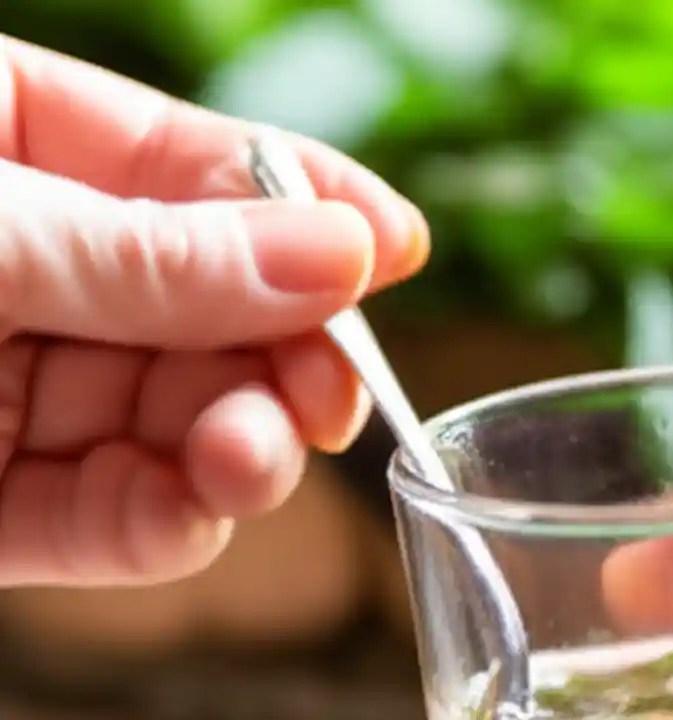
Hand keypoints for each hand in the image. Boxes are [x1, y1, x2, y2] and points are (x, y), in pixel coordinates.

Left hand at [0, 37, 427, 585]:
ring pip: (168, 417)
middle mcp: (22, 264)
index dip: (305, 203)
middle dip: (274, 356)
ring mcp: (0, 383)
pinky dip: (158, 525)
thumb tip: (342, 253)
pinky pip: (96, 516)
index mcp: (2, 143)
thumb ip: (156, 257)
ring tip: (248, 463)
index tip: (398, 249)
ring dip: (232, 450)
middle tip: (323, 395)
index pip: (188, 164)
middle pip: (202, 306)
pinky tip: (194, 515)